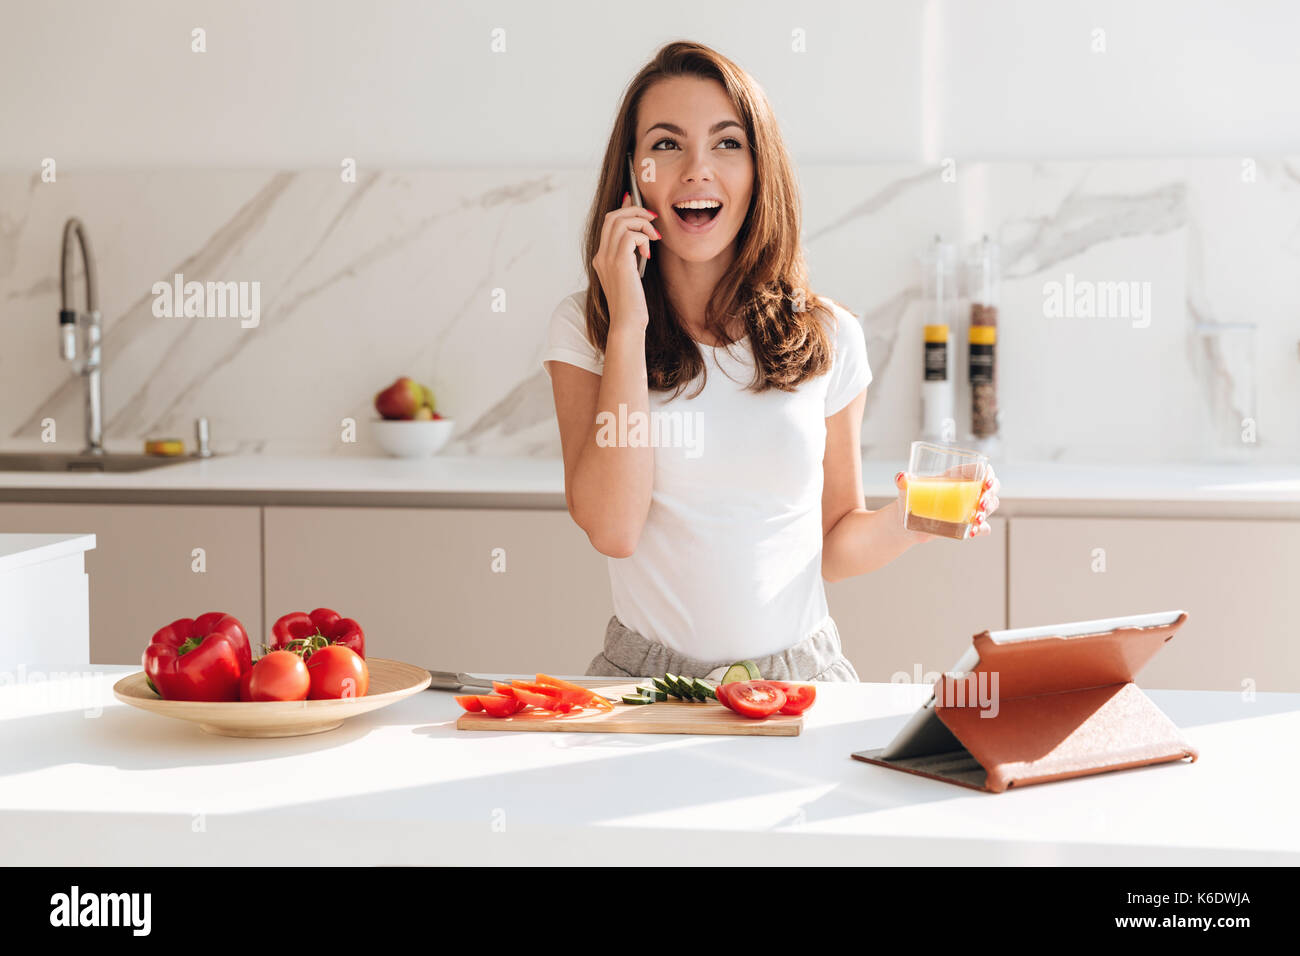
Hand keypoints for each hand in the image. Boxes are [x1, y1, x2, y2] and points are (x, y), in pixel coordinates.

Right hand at [591, 192, 659, 330]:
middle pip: (613, 216)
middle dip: (635, 211)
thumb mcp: (631, 275)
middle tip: (652, 219)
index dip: (624, 208)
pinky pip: (631, 235)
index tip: (635, 201)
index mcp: (602, 258)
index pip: (609, 223)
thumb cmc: (632, 304)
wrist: (627, 323)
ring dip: (643, 224)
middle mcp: (601, 255)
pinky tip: (648, 254)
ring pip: (621, 221)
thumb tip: (642, 236)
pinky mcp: (619, 263)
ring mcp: (607, 258)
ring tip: (654, 238)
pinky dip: (643, 239)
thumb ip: (632, 256)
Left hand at [893, 464, 1000, 540]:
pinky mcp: (966, 524)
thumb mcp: (905, 488)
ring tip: (976, 519)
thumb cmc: (908, 499)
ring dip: (988, 512)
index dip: (989, 473)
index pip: (981, 469)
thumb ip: (902, 480)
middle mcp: (967, 490)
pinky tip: (972, 531)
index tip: (986, 481)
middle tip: (981, 504)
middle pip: (993, 487)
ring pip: (991, 506)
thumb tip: (900, 477)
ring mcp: (969, 507)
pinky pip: (983, 527)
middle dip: (991, 494)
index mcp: (957, 476)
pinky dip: (981, 529)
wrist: (904, 522)